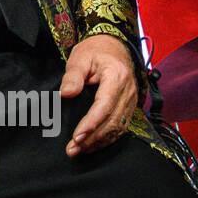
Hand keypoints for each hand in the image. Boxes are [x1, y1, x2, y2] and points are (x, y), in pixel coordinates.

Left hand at [60, 34, 137, 156]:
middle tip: (73, 150)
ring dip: (99, 142)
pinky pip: (121, 127)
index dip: (91, 123)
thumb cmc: (94, 51)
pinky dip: (107, 139)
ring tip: (79, 151)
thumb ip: (72, 76)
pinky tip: (93, 145)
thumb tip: (65, 94)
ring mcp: (132, 100)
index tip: (77, 137)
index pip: (105, 106)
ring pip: (118, 128)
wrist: (113, 46)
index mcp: (117, 77)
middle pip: (112, 121)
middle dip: (92, 138)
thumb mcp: (80, 58)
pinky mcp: (130, 106)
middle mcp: (128, 91)